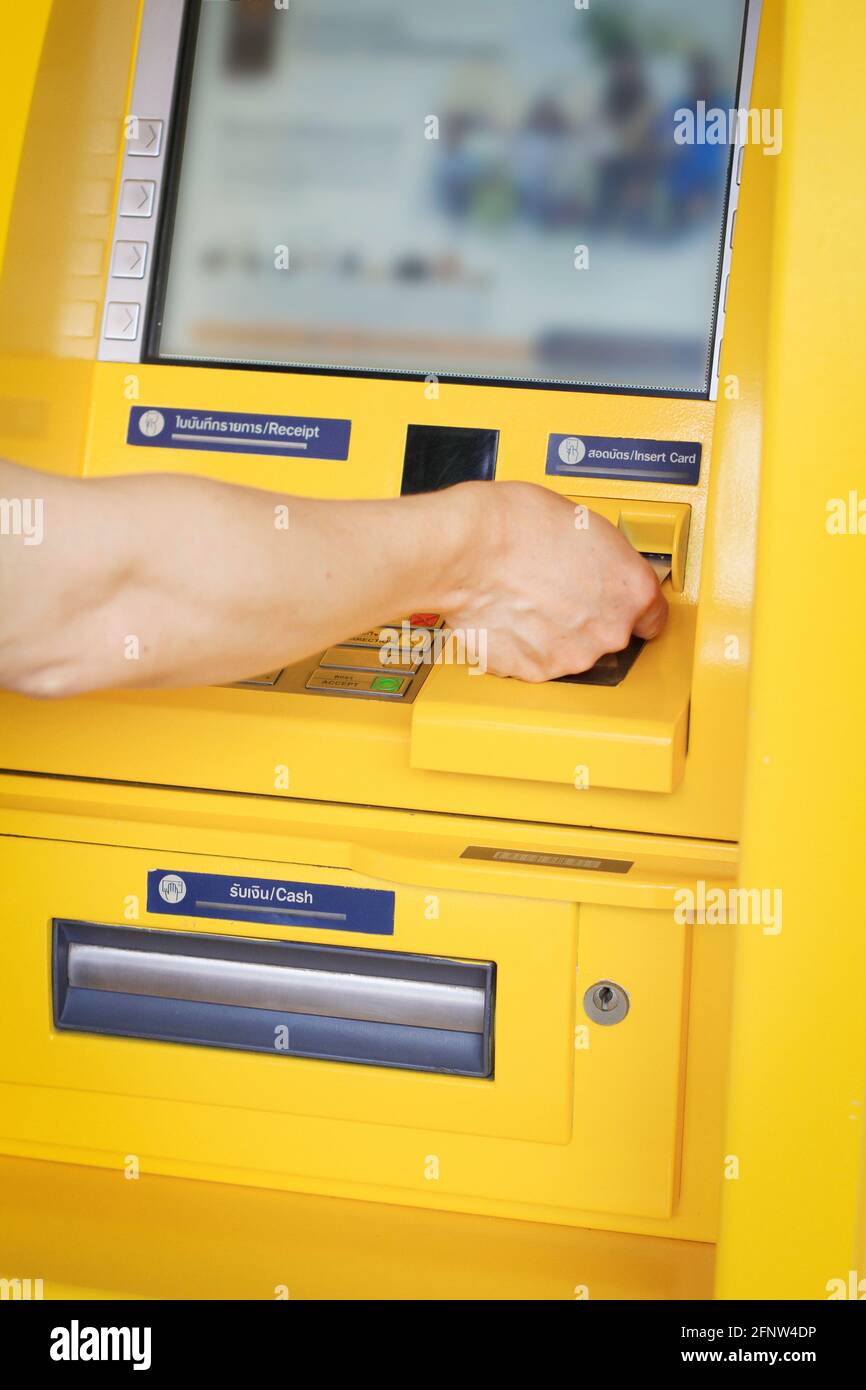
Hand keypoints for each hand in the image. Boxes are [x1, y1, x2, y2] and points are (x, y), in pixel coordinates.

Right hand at [443, 481, 667, 682]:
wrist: (468, 551)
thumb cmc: (519, 526)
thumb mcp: (586, 525)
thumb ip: (606, 561)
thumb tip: (600, 568)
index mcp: (632, 592)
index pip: (653, 617)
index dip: (632, 607)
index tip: (619, 604)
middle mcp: (608, 632)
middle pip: (608, 634)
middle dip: (587, 616)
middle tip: (559, 588)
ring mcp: (570, 657)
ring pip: (570, 650)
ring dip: (554, 631)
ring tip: (529, 598)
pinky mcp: (532, 671)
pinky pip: (534, 660)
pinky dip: (524, 644)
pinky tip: (512, 614)